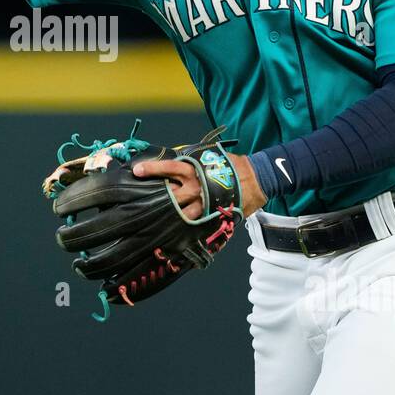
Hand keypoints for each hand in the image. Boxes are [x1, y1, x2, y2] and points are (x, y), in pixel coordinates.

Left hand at [132, 152, 265, 218]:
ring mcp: (205, 204)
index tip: (137, 171)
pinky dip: (186, 231)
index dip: (153, 169)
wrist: (257, 178)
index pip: (170, 167)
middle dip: (157, 199)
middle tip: (140, 204)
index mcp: (195, 170)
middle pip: (172, 195)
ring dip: (169, 218)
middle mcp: (198, 187)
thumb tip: (173, 162)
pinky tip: (174, 237)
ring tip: (153, 223)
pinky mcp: (214, 216)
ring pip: (182, 214)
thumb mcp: (209, 157)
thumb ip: (191, 160)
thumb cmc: (231, 165)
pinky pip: (197, 226)